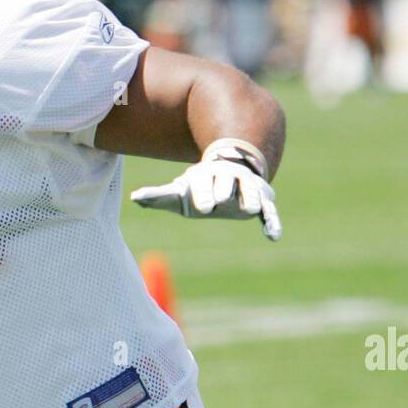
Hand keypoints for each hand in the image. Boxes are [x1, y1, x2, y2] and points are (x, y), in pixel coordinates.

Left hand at [132, 141, 281, 241]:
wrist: (230, 171)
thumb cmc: (200, 188)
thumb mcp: (179, 192)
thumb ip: (159, 196)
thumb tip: (135, 197)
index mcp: (207, 176)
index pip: (205, 185)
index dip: (204, 195)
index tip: (202, 208)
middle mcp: (229, 178)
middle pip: (228, 184)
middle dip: (225, 190)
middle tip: (222, 199)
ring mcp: (248, 188)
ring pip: (251, 193)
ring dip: (250, 200)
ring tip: (249, 209)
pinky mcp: (264, 201)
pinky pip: (270, 211)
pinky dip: (272, 222)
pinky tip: (273, 236)